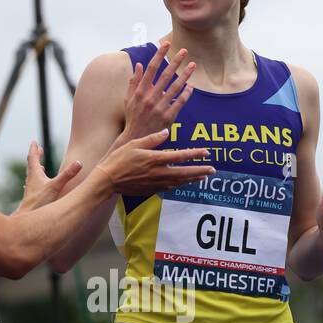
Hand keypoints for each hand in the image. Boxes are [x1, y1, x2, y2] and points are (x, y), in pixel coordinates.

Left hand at [15, 141, 81, 213]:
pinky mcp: (32, 197)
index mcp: (35, 174)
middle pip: (32, 165)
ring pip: (33, 176)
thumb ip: (68, 174)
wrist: (28, 217)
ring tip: (40, 167)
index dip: (34, 149)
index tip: (34, 142)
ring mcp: (31, 189)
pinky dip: (38, 181)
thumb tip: (79, 163)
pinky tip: (40, 187)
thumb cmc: (40, 202)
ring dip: (37, 169)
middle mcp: (31, 180)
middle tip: (38, 150)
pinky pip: (35, 185)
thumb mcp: (56, 186)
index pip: (33, 157)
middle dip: (36, 156)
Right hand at [96, 129, 213, 194]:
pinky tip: (185, 182)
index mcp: (155, 159)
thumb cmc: (119, 159)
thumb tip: (167, 132)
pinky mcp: (152, 190)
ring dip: (193, 179)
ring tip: (204, 176)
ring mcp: (155, 183)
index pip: (180, 156)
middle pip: (185, 172)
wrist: (108, 180)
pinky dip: (180, 185)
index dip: (195, 154)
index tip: (207, 152)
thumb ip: (153, 139)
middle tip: (213, 170)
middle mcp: (158, 173)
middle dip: (200, 171)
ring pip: (179, 182)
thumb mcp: (135, 144)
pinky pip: (170, 187)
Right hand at [123, 40, 194, 139]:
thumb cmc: (132, 117)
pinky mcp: (168, 117)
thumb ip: (134, 81)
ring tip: (192, 65)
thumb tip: (139, 65)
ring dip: (185, 75)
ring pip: (175, 87)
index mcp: (140, 91)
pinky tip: (191, 86)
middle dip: (175, 62)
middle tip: (184, 51)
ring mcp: (160, 108)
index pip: (151, 69)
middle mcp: (150, 98)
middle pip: (165, 75)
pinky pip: (179, 103)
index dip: (159, 55)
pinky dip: (185, 94)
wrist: (137, 138)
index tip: (166, 44)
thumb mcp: (128, 99)